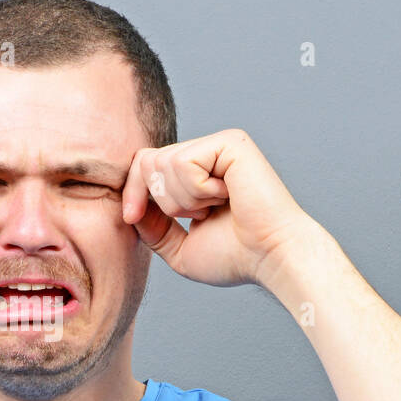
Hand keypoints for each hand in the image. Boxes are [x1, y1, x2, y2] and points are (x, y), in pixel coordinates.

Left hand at [121, 128, 314, 286]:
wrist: (270, 258)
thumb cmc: (236, 258)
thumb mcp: (179, 248)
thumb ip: (152, 227)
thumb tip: (131, 207)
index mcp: (197, 173)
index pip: (145, 166)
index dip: (131, 192)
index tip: (130, 217)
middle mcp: (208, 154)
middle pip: (147, 160)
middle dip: (159, 199)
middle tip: (197, 216)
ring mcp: (219, 145)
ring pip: (162, 163)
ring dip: (182, 199)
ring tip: (215, 208)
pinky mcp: (230, 142)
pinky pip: (183, 162)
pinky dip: (196, 191)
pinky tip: (226, 197)